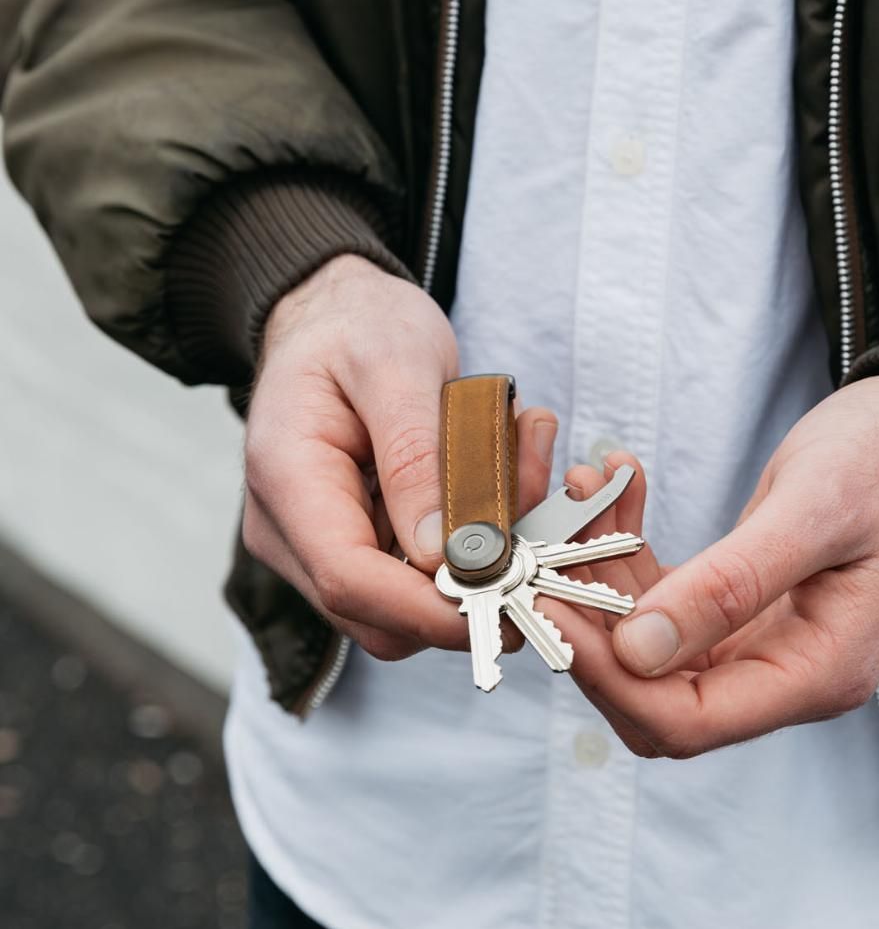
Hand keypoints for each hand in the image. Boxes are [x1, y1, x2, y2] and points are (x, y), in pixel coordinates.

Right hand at [242, 254, 557, 660]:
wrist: (335, 315)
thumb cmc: (357, 326)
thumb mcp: (394, 365)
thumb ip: (414, 456)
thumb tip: (440, 553)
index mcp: (288, 479)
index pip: (347, 578)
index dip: (427, 606)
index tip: (506, 595)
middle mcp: (294, 530)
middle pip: (381, 613)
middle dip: (471, 585)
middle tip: (541, 518)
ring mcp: (325, 543)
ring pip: (414, 599)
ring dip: (486, 551)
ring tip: (522, 460)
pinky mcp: (362, 541)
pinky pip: (425, 568)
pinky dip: (478, 533)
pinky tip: (504, 468)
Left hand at [550, 364, 878, 757]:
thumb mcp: (813, 513)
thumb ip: (730, 588)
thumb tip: (641, 650)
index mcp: (816, 671)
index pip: (688, 720)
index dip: (610, 677)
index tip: (551, 610)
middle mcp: (785, 670)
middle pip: (657, 696)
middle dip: (594, 633)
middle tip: (547, 561)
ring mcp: (762, 640)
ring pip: (651, 645)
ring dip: (604, 579)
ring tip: (583, 495)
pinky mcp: (742, 603)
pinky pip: (665, 600)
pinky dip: (630, 554)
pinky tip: (615, 494)